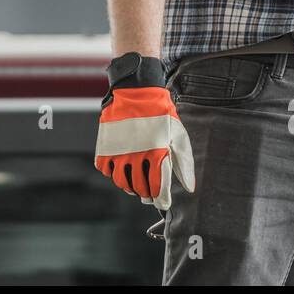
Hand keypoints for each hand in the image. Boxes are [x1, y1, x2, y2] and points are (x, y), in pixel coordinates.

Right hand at [93, 53, 195, 208]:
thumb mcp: (179, 136)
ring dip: (130, 187)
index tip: (163, 202)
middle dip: (147, 194)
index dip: (161, 199)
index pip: (158, 188)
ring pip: (121, 182)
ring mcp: (118, 150)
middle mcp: (136, 154)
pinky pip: (105, 170)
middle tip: (150, 193)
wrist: (137, 91)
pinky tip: (122, 168)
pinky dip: (113, 173)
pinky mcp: (104, 146)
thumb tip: (189, 188)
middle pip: (140, 188)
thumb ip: (184, 164)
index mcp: (157, 152)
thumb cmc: (162, 115)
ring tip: (136, 185)